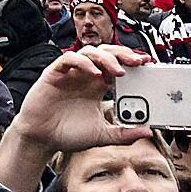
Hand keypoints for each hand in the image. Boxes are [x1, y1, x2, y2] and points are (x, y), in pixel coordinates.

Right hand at [0, 46, 152, 191]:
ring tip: (118, 71)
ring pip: (90, 52)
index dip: (132, 62)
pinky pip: (70, 59)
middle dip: (124, 54)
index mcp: (97, 86)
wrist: (42, 139)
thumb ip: (124, 134)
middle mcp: (86, 76)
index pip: (118, 66)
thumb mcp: (102, 135)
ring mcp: (71, 73)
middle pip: (107, 54)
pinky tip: (94, 73)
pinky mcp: (55, 73)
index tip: (148, 64)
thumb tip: (148, 131)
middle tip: (138, 61)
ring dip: (106, 58)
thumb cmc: (68, 134)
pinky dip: (83, 63)